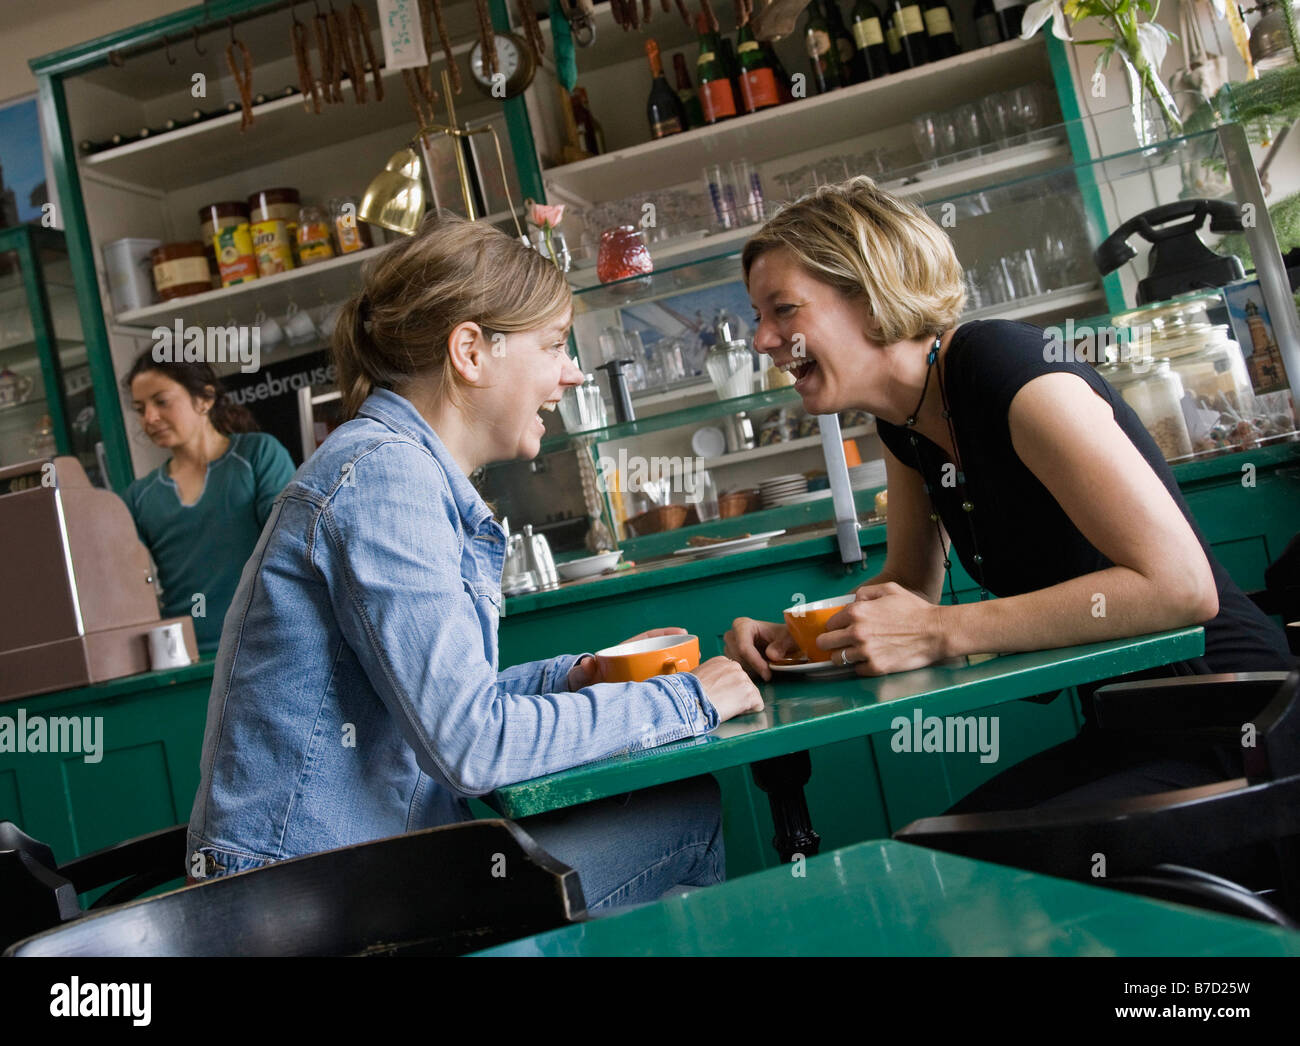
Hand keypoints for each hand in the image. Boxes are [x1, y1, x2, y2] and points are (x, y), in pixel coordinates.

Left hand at [566, 627, 687, 689]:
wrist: (583, 700)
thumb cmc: (584, 683)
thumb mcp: (582, 676)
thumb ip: (583, 671)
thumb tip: (588, 663)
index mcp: (624, 653)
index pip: (648, 638)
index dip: (665, 633)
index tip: (681, 631)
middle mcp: (634, 663)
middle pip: (660, 654)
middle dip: (679, 651)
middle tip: (696, 654)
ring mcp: (639, 677)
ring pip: (662, 671)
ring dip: (679, 671)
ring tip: (696, 673)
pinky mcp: (642, 693)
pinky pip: (659, 689)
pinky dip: (670, 690)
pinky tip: (683, 694)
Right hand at [691, 656, 764, 721]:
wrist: (690, 700)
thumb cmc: (688, 692)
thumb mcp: (697, 674)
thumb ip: (710, 674)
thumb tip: (711, 683)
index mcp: (722, 661)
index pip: (734, 674)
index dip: (728, 686)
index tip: (720, 694)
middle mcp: (735, 666)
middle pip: (744, 683)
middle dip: (737, 694)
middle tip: (723, 702)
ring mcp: (744, 679)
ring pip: (752, 694)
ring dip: (743, 702)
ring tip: (727, 707)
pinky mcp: (750, 694)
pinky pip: (758, 705)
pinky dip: (750, 711)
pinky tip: (735, 711)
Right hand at [723, 617, 801, 680]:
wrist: (783, 643)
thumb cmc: (784, 637)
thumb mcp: (789, 638)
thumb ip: (782, 645)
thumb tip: (771, 655)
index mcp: (742, 625)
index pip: (743, 647)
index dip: (755, 662)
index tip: (768, 674)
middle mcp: (732, 635)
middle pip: (739, 658)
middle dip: (755, 667)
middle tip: (771, 670)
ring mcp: (729, 648)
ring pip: (737, 666)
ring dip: (753, 671)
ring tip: (767, 667)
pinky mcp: (731, 659)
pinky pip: (737, 671)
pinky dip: (750, 674)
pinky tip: (760, 670)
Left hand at [818, 583, 946, 675]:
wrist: (936, 631)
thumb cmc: (915, 610)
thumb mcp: (890, 589)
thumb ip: (866, 592)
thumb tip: (852, 600)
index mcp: (858, 612)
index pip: (829, 623)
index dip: (834, 626)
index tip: (838, 629)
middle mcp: (857, 632)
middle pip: (825, 643)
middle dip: (829, 642)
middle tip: (836, 644)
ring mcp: (866, 652)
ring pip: (838, 659)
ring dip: (843, 656)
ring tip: (853, 653)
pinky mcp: (876, 667)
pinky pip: (856, 670)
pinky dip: (860, 666)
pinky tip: (869, 659)